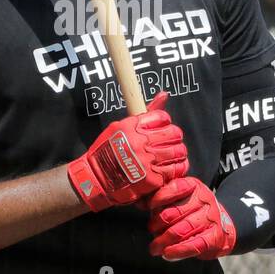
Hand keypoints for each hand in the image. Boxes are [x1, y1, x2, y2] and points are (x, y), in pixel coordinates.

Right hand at [67, 92, 188, 211]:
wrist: (96, 178)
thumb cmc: (108, 150)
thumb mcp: (121, 127)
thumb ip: (146, 114)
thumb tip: (164, 94)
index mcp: (131, 127)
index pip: (162, 118)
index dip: (166, 123)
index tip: (163, 128)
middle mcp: (139, 143)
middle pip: (173, 134)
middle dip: (175, 137)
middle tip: (171, 142)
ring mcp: (146, 161)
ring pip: (177, 152)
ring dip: (178, 152)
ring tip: (172, 155)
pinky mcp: (151, 179)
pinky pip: (174, 170)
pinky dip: (177, 168)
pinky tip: (171, 167)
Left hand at [144, 176, 236, 260]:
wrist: (223, 225)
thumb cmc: (193, 211)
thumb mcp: (180, 198)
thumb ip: (162, 198)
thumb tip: (140, 203)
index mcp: (192, 186)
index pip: (173, 188)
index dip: (157, 199)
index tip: (148, 208)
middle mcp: (203, 199)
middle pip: (174, 212)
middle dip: (157, 224)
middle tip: (151, 231)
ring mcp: (210, 217)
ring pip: (182, 229)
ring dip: (164, 241)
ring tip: (155, 247)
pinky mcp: (215, 236)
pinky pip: (195, 244)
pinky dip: (179, 251)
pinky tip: (168, 254)